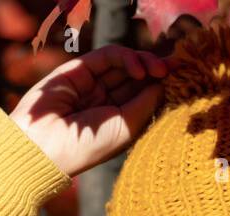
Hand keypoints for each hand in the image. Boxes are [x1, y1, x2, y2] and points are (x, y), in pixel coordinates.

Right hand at [10, 45, 167, 178]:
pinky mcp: (80, 69)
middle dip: (158, 69)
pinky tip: (139, 69)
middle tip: (176, 67)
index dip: (162, 85)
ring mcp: (93, 84)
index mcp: (118, 119)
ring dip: (146, 62)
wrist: (45, 145)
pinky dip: (127, 57)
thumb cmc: (87, 146)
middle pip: (138, 77)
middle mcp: (106, 100)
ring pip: (125, 64)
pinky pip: (108, 55)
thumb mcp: (127, 127)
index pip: (144, 95)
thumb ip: (146, 102)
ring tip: (160, 69)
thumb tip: (163, 80)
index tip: (183, 79)